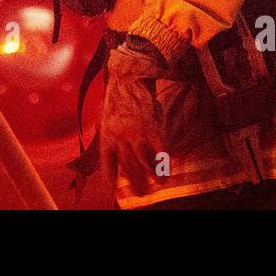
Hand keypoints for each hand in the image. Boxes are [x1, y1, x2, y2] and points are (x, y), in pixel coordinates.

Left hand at [99, 41, 168, 194]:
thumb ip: (111, 138)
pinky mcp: (150, 127)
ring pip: (144, 163)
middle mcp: (119, 139)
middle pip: (128, 169)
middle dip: (136, 185)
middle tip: (143, 194)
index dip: (111, 185)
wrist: (128, 77)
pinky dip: (164, 163)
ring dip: (152, 176)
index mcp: (106, 138)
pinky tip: (169, 170)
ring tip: (159, 183)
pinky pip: (158, 151)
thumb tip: (115, 156)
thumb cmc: (118, 98)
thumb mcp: (106, 119)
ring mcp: (135, 134)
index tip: (114, 198)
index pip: (107, 168)